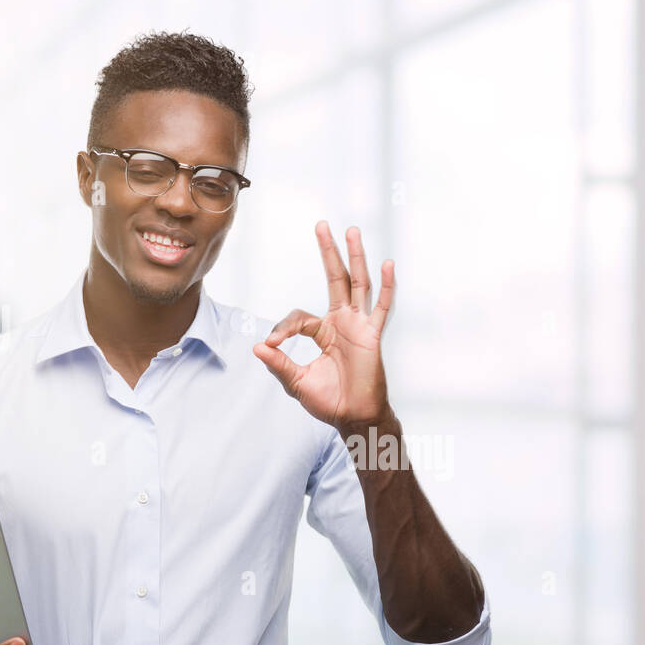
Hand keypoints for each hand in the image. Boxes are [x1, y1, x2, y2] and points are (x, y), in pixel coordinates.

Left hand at [252, 221, 395, 431]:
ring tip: (351, 231)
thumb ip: (279, 364)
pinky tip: (388, 265)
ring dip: (355, 257)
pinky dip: (385, 287)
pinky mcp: (372, 336)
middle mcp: (342, 323)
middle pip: (335, 280)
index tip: (273, 344)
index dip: (284, 327)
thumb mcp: (296, 382)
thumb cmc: (329, 401)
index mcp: (323, 332)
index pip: (300, 317)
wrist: (354, 418)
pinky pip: (382, 308)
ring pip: (357, 284)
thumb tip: (257, 346)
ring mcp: (359, 327)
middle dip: (329, 253)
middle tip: (322, 226)